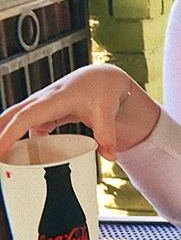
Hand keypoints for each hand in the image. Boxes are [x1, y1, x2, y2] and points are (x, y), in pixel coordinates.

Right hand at [0, 63, 158, 161]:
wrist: (102, 78)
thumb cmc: (102, 90)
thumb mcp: (107, 112)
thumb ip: (107, 135)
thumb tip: (110, 157)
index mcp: (54, 99)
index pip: (25, 117)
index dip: (9, 134)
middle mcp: (41, 101)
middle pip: (9, 117)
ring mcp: (40, 106)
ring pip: (13, 120)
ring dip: (5, 137)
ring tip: (4, 162)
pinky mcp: (42, 113)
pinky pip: (24, 126)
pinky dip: (18, 139)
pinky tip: (18, 156)